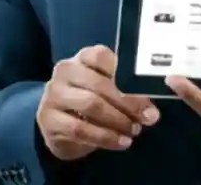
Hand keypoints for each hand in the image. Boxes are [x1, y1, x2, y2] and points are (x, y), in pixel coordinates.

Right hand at [36, 45, 160, 161]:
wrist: (57, 126)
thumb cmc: (89, 102)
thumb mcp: (107, 91)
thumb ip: (127, 94)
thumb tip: (151, 112)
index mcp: (82, 58)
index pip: (102, 56)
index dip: (126, 74)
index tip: (147, 93)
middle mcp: (65, 71)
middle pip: (100, 84)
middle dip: (128, 103)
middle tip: (148, 118)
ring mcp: (54, 95)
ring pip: (91, 105)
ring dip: (118, 120)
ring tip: (134, 131)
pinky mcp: (49, 120)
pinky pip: (81, 129)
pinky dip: (105, 137)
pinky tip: (121, 142)